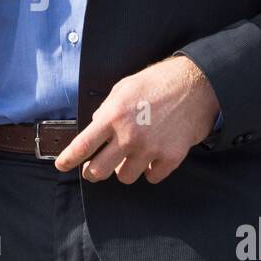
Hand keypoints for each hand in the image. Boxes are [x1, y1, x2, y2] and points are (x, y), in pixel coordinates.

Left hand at [53, 54, 219, 184]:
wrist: (198, 84)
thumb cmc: (159, 82)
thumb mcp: (124, 87)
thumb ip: (107, 109)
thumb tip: (95, 126)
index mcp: (113, 116)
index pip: (82, 145)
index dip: (68, 160)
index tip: (62, 166)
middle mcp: (129, 136)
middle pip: (98, 171)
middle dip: (93, 172)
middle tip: (96, 168)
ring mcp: (150, 149)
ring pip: (125, 177)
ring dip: (125, 169)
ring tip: (132, 155)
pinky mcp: (171, 157)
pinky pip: (152, 177)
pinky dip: (151, 170)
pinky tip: (153, 157)